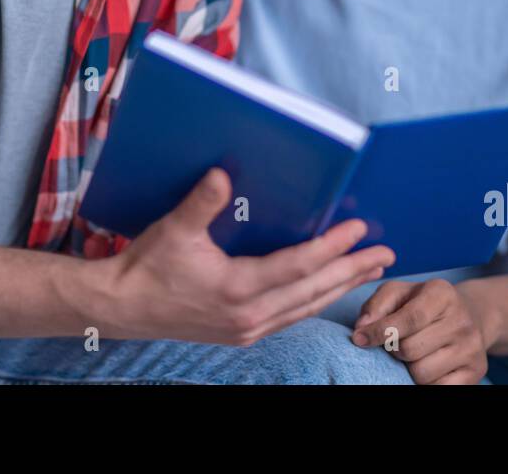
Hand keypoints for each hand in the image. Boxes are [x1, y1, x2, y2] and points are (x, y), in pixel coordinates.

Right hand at [100, 167, 394, 345]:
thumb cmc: (146, 268)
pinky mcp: (241, 333)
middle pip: (315, 290)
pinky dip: (315, 300)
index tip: (360, 230)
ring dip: (340, 287)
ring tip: (369, 270)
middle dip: (353, 270)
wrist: (120, 308)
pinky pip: (291, 316)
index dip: (333, 247)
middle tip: (386, 253)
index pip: (299, 265)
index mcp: (237, 289)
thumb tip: (224, 173)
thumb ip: (201, 202)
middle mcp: (249, 315)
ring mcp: (247, 329)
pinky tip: (327, 290)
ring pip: (307, 307)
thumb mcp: (172, 230)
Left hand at [350, 279, 494, 383]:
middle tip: (397, 343)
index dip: (380, 332)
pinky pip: (438, 389)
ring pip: (422, 373)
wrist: (467, 316)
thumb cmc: (422, 304)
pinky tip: (428, 365)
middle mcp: (462, 320)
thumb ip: (376, 306)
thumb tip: (361, 330)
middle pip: (410, 350)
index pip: (408, 319)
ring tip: (414, 353)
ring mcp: (472, 347)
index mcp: (442, 293)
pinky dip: (426, 382)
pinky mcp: (477, 370)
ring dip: (409, 368)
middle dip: (395, 350)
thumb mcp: (398, 293)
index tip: (359, 339)